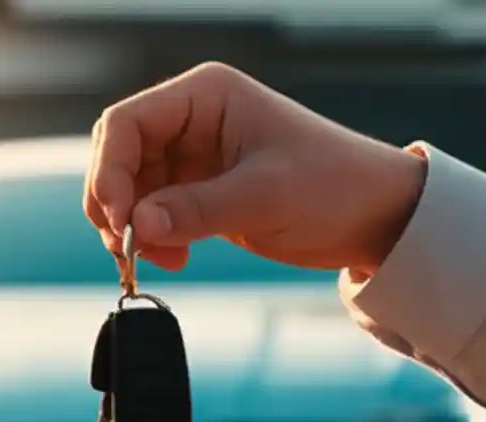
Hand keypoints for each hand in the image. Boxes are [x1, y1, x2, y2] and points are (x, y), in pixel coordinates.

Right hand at [85, 62, 428, 275]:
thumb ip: (196, 210)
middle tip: (130, 248)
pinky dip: (149, 239)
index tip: (119, 220)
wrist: (375, 216)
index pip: (126, 124)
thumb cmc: (334, 186)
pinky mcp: (197, 191)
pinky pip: (151, 213)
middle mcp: (190, 120)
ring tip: (159, 259)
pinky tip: (173, 258)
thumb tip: (137, 226)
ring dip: (130, 228)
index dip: (110, 172)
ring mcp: (191, 156)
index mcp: (205, 96)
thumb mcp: (265, 196)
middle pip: (117, 157)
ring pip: (129, 190)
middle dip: (115, 204)